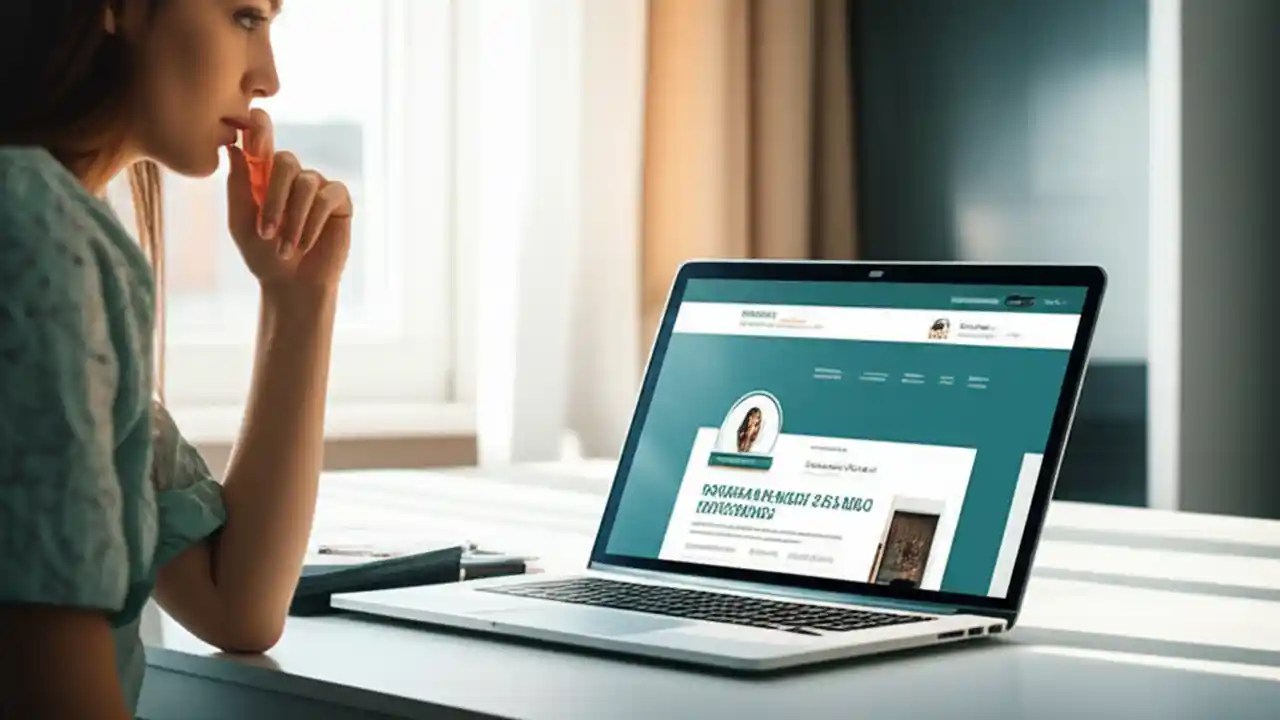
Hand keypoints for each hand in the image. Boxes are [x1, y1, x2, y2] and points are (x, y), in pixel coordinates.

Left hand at [225, 108, 353, 290]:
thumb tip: (233, 148)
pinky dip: (312, 223)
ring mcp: (318, 185)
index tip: (253, 121)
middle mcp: (293, 175)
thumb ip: (238, 186)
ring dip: (292, 219)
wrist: (292, 286)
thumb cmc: (263, 256)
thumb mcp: (241, 222)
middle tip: (265, 231)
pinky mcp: (339, 200)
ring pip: (305, 183)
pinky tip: (305, 245)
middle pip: (284, 160)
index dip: (259, 128)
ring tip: (285, 248)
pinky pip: (327, 198)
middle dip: (273, 197)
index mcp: (264, 175)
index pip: (262, 140)